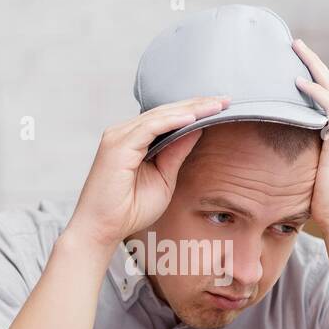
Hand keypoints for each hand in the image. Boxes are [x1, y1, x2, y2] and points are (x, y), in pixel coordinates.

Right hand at [66, 95, 229, 249]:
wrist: (102, 228)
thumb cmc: (129, 210)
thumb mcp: (164, 178)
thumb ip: (177, 153)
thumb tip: (196, 130)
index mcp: (133, 139)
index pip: (167, 118)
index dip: (194, 111)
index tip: (221, 107)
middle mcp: (124, 133)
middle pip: (165, 112)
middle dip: (197, 104)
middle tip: (226, 99)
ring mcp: (118, 137)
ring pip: (159, 116)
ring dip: (190, 110)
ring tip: (215, 105)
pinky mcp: (117, 146)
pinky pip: (149, 128)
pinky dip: (172, 121)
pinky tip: (192, 118)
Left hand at [292, 38, 328, 234]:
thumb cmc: (328, 200)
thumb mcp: (318, 168)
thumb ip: (310, 150)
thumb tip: (288, 144)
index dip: (317, 76)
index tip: (300, 63)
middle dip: (314, 62)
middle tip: (295, 43)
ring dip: (312, 66)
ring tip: (295, 49)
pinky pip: (327, 106)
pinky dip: (313, 91)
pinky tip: (297, 82)